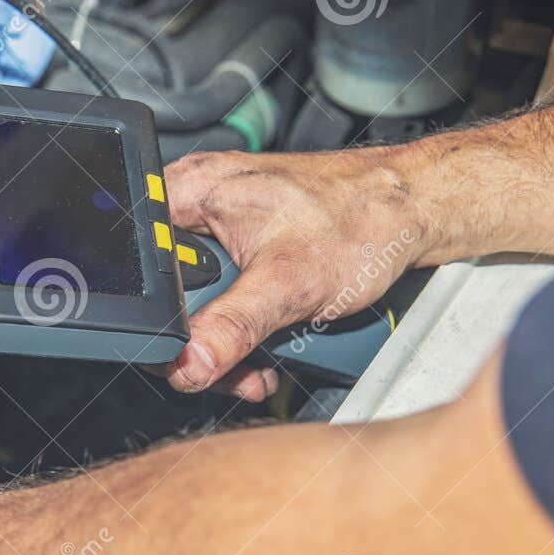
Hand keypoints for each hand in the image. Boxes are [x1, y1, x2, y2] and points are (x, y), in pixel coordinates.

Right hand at [160, 148, 430, 399]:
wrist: (414, 212)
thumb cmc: (362, 219)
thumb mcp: (288, 283)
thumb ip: (231, 327)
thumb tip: (189, 363)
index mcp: (191, 191)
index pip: (140, 261)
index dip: (156, 314)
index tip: (185, 349)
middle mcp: (200, 201)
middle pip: (168, 291)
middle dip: (200, 339)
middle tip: (233, 362)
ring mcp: (222, 225)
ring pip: (198, 302)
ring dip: (227, 343)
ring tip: (259, 360)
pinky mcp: (244, 246)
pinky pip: (225, 297)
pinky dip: (244, 327)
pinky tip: (270, 341)